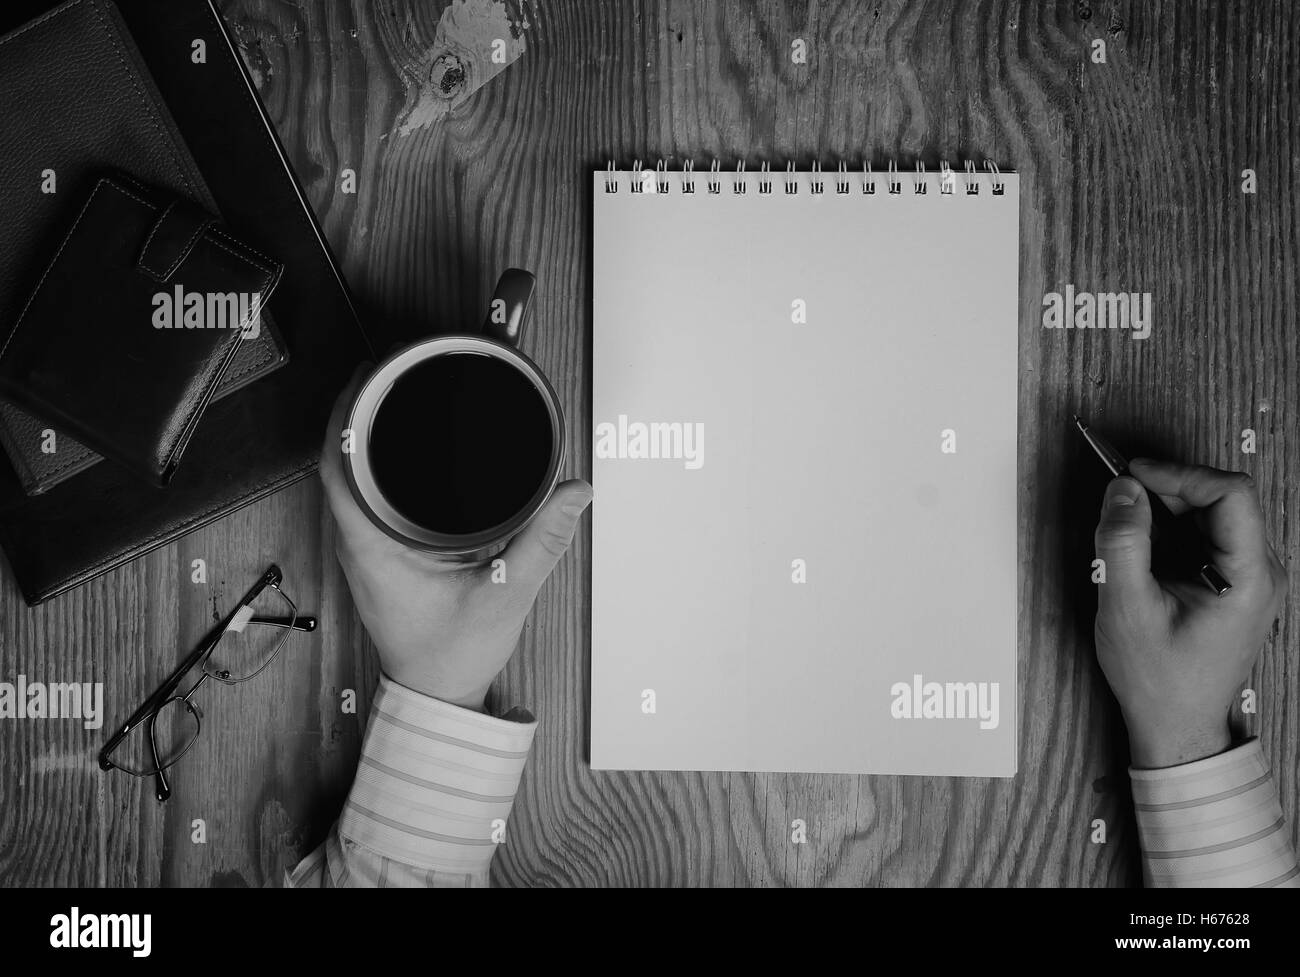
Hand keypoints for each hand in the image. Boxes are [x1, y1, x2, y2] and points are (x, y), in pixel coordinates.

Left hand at [319, 365, 592, 711]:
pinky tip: (402, 447)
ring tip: (391, 393)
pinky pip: (366, 495)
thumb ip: (543, 543)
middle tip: (388, 368)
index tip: (367, 375)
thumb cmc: (453, 656)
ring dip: (363, 434)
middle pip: (338, 459)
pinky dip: (376, 462)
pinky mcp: (380, 553)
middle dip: (357, 408)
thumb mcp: (505, 595)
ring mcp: (366, 548)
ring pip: (348, 476)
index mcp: (372, 547)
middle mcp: (359, 543)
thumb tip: (574, 494)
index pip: (337, 465)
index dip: (345, 414)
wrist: (437, 697)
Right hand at [1093, 459, 1286, 767]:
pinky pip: (1208, 536)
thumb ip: (1122, 543)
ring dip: (1170, 508)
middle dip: (1170, 488)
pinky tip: (1142, 544)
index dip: (1180, 474)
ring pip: (1215, 515)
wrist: (1177, 726)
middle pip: (1225, 499)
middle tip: (1123, 494)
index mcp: (1248, 578)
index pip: (1231, 494)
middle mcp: (1261, 573)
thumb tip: (1122, 490)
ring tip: (1127, 522)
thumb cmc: (1158, 679)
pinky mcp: (1234, 584)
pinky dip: (1173, 528)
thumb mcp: (1126, 608)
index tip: (1134, 474)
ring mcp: (1251, 579)